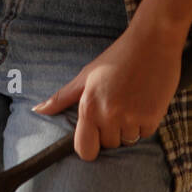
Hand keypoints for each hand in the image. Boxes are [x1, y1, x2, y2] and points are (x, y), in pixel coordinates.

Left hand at [31, 22, 183, 159]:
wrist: (153, 41)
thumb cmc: (118, 56)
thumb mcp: (87, 74)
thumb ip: (62, 97)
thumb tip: (37, 110)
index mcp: (89, 106)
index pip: (84, 150)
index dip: (90, 144)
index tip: (95, 134)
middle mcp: (109, 115)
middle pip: (108, 145)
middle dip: (111, 131)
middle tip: (117, 105)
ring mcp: (132, 117)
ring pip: (127, 141)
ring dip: (129, 127)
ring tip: (131, 101)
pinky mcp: (152, 117)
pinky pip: (145, 134)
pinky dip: (145, 123)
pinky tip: (144, 101)